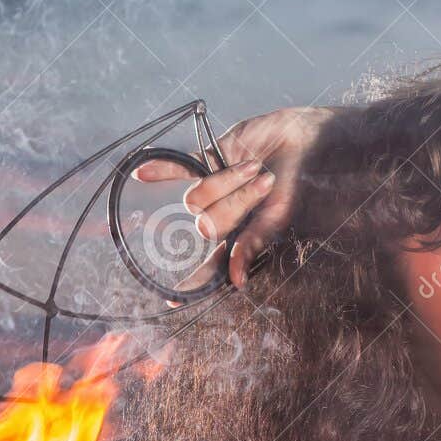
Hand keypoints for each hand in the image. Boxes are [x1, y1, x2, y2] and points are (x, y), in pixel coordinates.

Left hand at [133, 105, 339, 289]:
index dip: (194, 282)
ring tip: (254, 166)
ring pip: (196, 196)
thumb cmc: (294, 183)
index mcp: (237, 235)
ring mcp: (208, 188)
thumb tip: (237, 281)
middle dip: (236, 203)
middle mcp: (218, 215)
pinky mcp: (204, 160)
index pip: (210, 263)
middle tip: (263, 184)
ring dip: (228, 180)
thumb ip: (253, 244)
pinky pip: (178, 169)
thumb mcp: (276, 217)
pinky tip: (141, 173)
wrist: (299, 139)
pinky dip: (161, 169)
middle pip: (206, 225)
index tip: (174, 301)